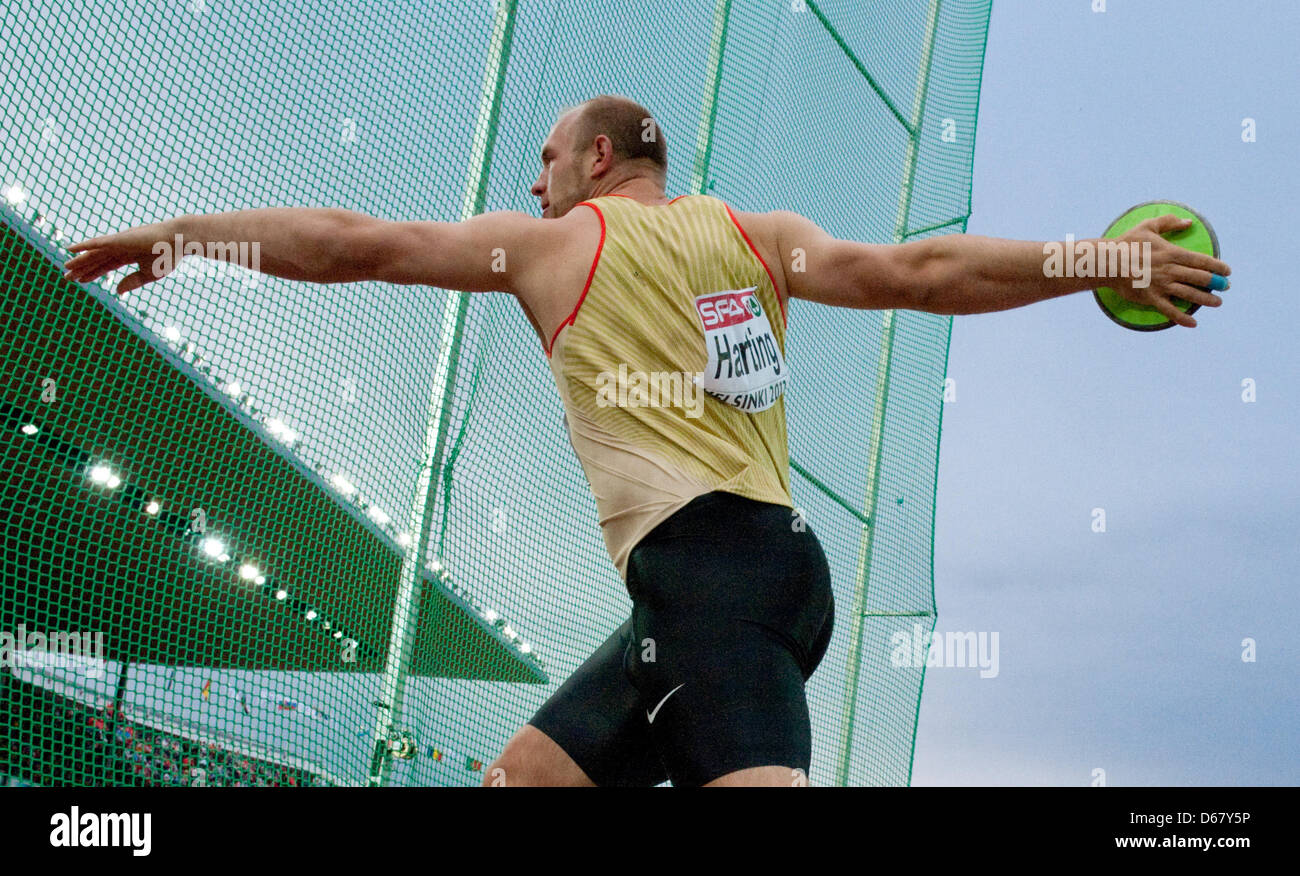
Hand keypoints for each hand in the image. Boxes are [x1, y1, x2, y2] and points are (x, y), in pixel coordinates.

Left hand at [63, 219, 182, 294]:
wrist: (178, 241)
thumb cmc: (169, 256)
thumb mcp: (150, 274)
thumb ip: (132, 282)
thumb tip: (115, 291)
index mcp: (129, 255)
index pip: (107, 265)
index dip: (94, 273)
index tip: (80, 280)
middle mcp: (121, 247)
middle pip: (97, 259)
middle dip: (83, 268)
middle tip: (67, 277)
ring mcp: (119, 242)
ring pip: (94, 252)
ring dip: (79, 260)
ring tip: (65, 267)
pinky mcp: (119, 239)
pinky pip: (97, 243)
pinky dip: (83, 245)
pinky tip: (71, 249)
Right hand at [1110, 214, 1231, 327]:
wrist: (1106, 263)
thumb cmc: (1126, 243)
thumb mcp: (1147, 226)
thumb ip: (1169, 222)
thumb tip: (1188, 223)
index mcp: (1172, 253)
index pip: (1202, 261)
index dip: (1218, 267)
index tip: (1227, 271)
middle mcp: (1170, 270)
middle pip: (1201, 278)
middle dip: (1217, 284)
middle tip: (1225, 287)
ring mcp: (1161, 286)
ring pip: (1190, 294)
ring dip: (1207, 300)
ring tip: (1217, 303)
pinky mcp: (1151, 298)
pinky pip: (1170, 311)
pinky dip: (1183, 318)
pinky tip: (1193, 323)